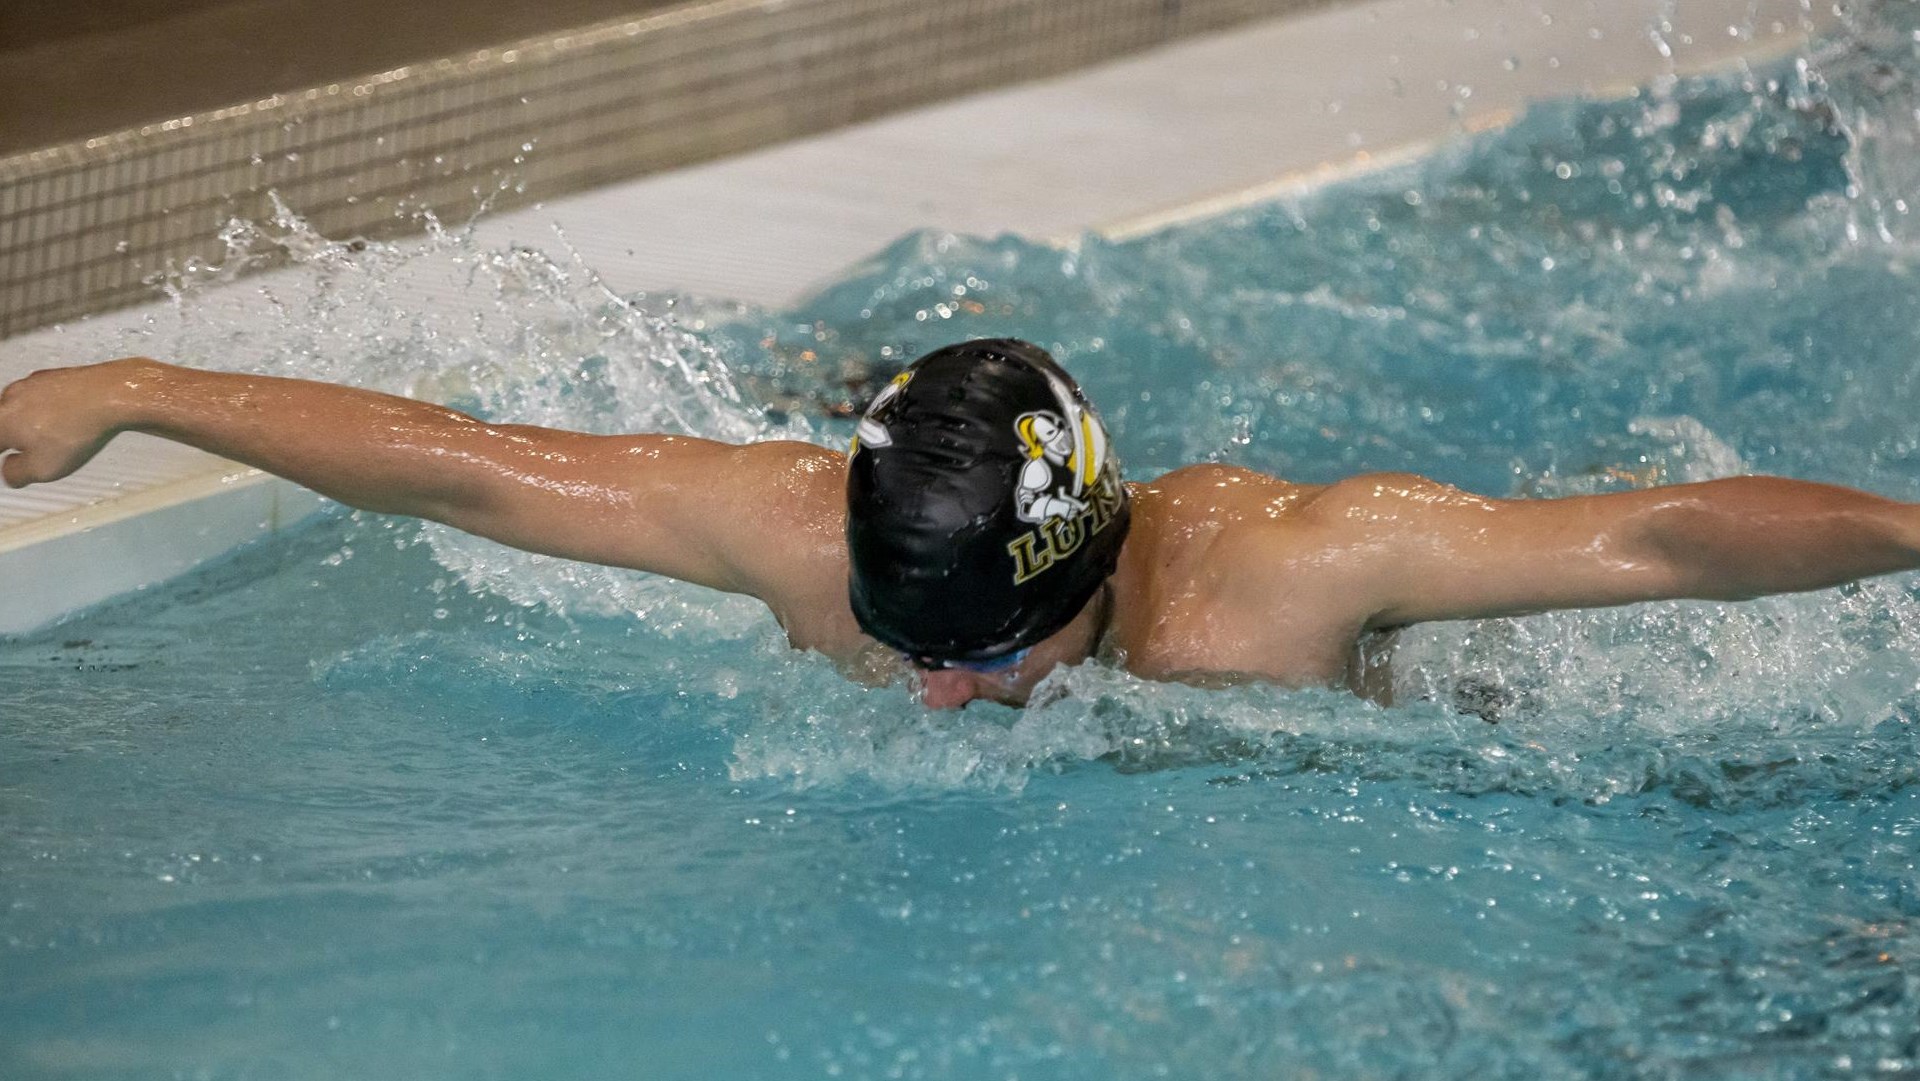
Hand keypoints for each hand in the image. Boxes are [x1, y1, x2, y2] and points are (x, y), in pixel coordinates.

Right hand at [0, 358, 154, 487]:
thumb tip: (9, 470)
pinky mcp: (54, 375)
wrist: (111, 395)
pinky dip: (46, 409)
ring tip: (46, 436)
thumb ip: (16, 473)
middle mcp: (10, 397)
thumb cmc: (74, 434)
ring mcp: (32, 383)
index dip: (2, 454)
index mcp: (1, 421)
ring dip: (26, 422)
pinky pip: (42, 397)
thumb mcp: (42, 469)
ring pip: (20, 407)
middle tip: (21, 450)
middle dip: (9, 437)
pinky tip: (64, 417)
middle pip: (2, 422)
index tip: (10, 461)